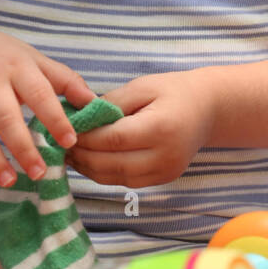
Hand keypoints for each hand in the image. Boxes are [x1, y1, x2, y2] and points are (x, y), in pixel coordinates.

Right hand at [0, 22, 93, 188]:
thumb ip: (64, 80)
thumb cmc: (3, 57)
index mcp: (17, 68)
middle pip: (6, 117)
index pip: (39, 94)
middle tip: (40, 172)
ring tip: (10, 181)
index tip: (70, 141)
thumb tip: (96, 103)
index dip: (55, 118)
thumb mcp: (34, 59)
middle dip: (22, 147)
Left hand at [66, 69, 216, 187]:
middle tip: (59, 145)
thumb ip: (110, 103)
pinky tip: (88, 160)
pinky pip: (125, 181)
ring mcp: (165, 172)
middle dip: (81, 155)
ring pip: (115, 178)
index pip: (113, 139)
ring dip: (88, 168)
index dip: (85, 137)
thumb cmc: (174, 91)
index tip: (64, 129)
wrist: (208, 109)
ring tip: (69, 154)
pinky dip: (103, 173)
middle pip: (111, 164)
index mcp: (160, 128)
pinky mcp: (163, 180)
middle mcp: (165, 156)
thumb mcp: (142, 87)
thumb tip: (78, 118)